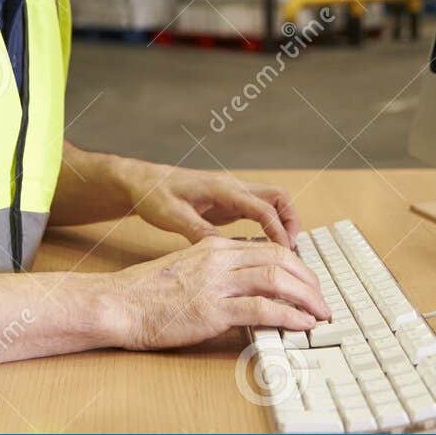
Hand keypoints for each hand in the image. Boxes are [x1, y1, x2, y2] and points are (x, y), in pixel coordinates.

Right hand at [103, 237, 330, 350]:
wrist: (119, 303)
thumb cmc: (146, 292)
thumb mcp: (186, 269)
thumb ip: (215, 271)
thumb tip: (243, 286)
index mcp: (214, 249)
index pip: (267, 248)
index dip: (295, 266)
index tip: (308, 283)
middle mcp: (219, 260)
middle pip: (279, 259)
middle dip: (309, 280)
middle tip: (323, 300)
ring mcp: (216, 284)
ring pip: (276, 280)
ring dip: (306, 298)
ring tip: (320, 313)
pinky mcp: (212, 310)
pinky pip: (261, 309)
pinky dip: (288, 316)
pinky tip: (300, 325)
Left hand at [121, 164, 302, 247]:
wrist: (144, 182)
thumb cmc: (155, 194)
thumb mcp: (172, 215)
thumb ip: (198, 231)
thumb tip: (223, 250)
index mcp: (223, 189)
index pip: (263, 207)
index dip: (279, 230)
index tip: (286, 252)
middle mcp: (233, 188)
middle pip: (279, 197)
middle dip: (291, 222)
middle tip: (291, 250)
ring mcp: (233, 194)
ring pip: (272, 202)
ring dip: (283, 222)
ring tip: (283, 251)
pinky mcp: (229, 203)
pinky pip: (259, 211)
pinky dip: (270, 225)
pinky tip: (265, 246)